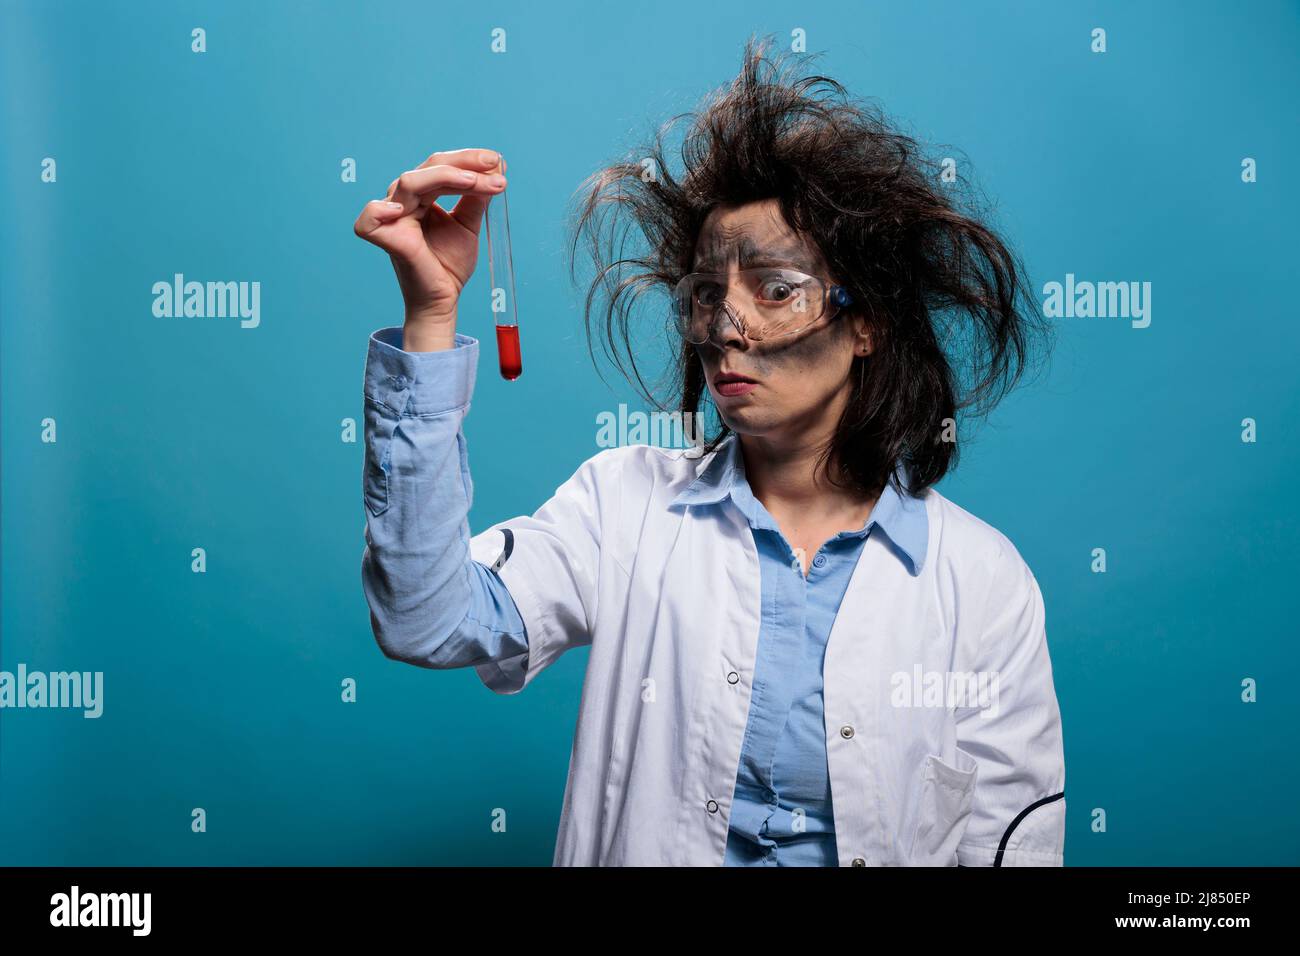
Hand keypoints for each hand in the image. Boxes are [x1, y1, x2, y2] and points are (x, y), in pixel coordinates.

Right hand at [353, 147, 506, 327]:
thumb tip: (497, 168)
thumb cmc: (450, 263)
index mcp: (422, 193)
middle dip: (465, 163)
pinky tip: (401, 209)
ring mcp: (392, 216)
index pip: (444, 165)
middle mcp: (404, 198)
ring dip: (447, 176)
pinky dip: (380, 210)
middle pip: (430, 166)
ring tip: (475, 181)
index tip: (500, 163)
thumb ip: (477, 197)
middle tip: (495, 166)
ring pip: (411, 181)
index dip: (470, 160)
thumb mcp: (468, 224)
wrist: (444, 299)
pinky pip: (371, 217)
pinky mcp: (386, 238)